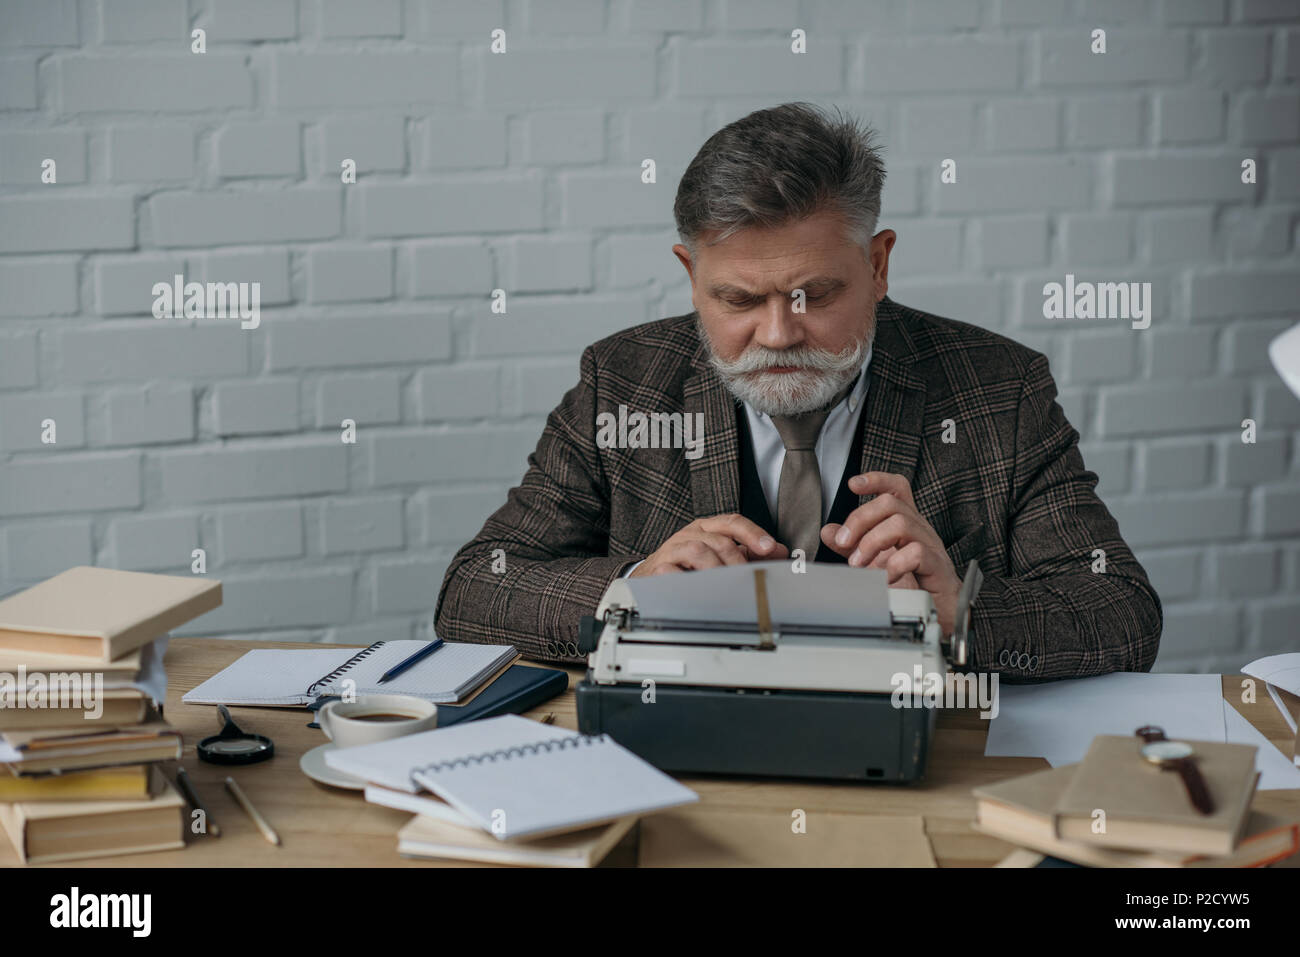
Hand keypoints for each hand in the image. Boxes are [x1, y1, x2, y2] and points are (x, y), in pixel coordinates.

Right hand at [630, 513, 788, 575]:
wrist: (650, 576)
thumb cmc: (687, 565)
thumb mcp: (720, 556)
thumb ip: (749, 553)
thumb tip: (779, 551)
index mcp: (706, 528)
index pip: (732, 522)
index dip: (752, 533)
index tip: (769, 548)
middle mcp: (690, 534)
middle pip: (720, 540)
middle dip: (739, 561)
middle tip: (748, 580)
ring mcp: (673, 549)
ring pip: (699, 551)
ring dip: (717, 570)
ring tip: (727, 587)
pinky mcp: (659, 568)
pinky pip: (674, 571)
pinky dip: (690, 581)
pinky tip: (701, 590)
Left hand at [820, 471, 961, 633]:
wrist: (940, 614)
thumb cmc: (913, 584)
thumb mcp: (874, 561)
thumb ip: (852, 545)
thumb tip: (828, 531)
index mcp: (906, 523)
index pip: (896, 488)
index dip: (876, 480)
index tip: (853, 485)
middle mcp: (920, 529)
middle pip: (890, 503)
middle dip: (860, 520)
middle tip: (843, 543)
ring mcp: (931, 546)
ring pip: (901, 523)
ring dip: (871, 542)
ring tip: (859, 564)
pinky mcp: (937, 567)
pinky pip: (916, 553)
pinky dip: (894, 565)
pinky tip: (886, 578)